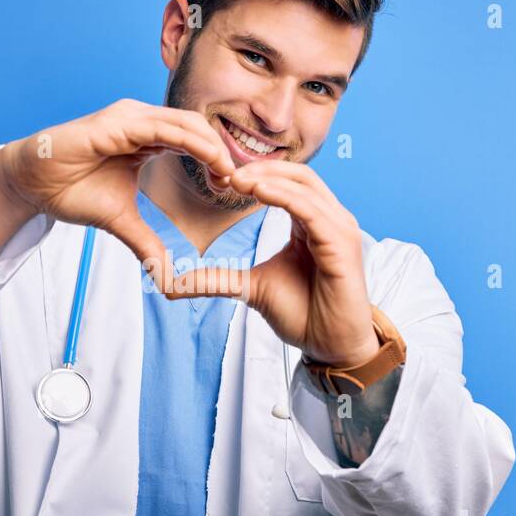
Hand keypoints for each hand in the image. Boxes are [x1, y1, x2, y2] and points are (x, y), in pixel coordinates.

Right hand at [0, 99, 235, 288]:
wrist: (31, 184)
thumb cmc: (70, 191)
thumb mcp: (120, 222)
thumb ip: (146, 243)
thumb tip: (166, 278)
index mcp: (146, 137)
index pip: (193, 140)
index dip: (217, 160)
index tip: (233, 187)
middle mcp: (142, 120)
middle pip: (197, 128)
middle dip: (223, 153)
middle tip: (242, 182)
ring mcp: (130, 117)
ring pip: (186, 124)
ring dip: (214, 147)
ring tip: (230, 173)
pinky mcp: (118, 121)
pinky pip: (164, 128)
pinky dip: (192, 142)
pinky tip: (210, 160)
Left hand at [171, 161, 380, 367]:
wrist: (330, 347)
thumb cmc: (304, 315)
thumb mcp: (252, 288)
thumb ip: (219, 278)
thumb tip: (173, 284)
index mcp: (312, 223)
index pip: (288, 181)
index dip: (257, 174)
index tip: (222, 179)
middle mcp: (330, 220)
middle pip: (299, 174)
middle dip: (262, 168)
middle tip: (226, 174)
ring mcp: (339, 230)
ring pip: (306, 187)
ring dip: (270, 178)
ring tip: (238, 181)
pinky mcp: (342, 246)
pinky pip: (312, 211)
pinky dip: (285, 197)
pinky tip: (259, 192)